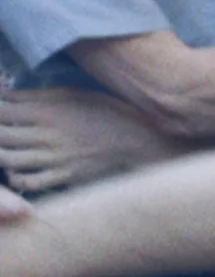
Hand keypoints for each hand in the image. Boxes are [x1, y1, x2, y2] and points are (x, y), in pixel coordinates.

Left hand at [0, 87, 188, 193]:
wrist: (138, 138)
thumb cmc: (105, 111)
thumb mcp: (72, 94)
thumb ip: (36, 96)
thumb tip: (3, 95)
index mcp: (47, 110)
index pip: (1, 110)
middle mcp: (46, 135)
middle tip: (1, 132)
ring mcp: (54, 158)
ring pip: (7, 160)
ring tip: (4, 150)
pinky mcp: (63, 177)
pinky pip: (27, 182)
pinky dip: (15, 178)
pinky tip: (16, 170)